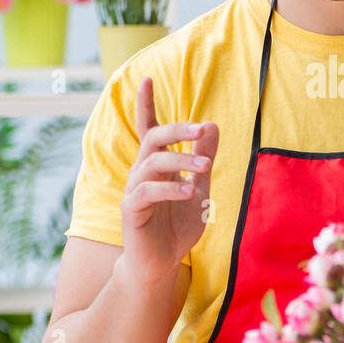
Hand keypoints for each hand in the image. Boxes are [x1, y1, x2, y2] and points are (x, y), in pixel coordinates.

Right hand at [120, 76, 218, 286]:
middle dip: (177, 129)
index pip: (149, 129)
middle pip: (153, 138)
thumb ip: (204, 160)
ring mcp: (135, 190)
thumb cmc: (176, 227)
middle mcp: (142, 172)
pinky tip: (189, 191)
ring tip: (205, 166)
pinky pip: (147, 191)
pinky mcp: (132, 210)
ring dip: (181, 159)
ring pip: (152, 162)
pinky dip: (170, 187)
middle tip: (202, 128)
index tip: (147, 78)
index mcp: (157, 165)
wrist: (161, 263)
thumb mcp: (199, 189)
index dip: (146, 104)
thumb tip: (212, 125)